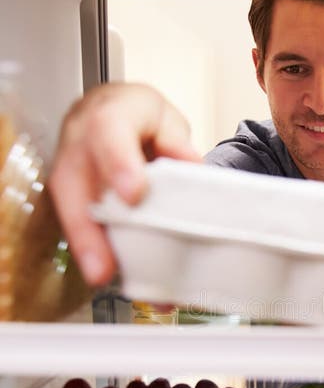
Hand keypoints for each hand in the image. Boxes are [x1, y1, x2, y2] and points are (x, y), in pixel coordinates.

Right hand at [48, 83, 199, 285]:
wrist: (109, 108)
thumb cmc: (138, 118)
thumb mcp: (165, 118)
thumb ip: (176, 141)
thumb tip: (190, 168)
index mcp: (108, 114)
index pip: (109, 132)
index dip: (119, 163)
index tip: (133, 195)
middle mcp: (78, 142)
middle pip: (72, 182)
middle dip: (87, 229)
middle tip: (103, 268)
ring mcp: (68, 169)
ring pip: (68, 208)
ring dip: (86, 248)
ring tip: (104, 279)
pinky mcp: (68, 195)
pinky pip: (75, 222)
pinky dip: (91, 250)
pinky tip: (108, 274)